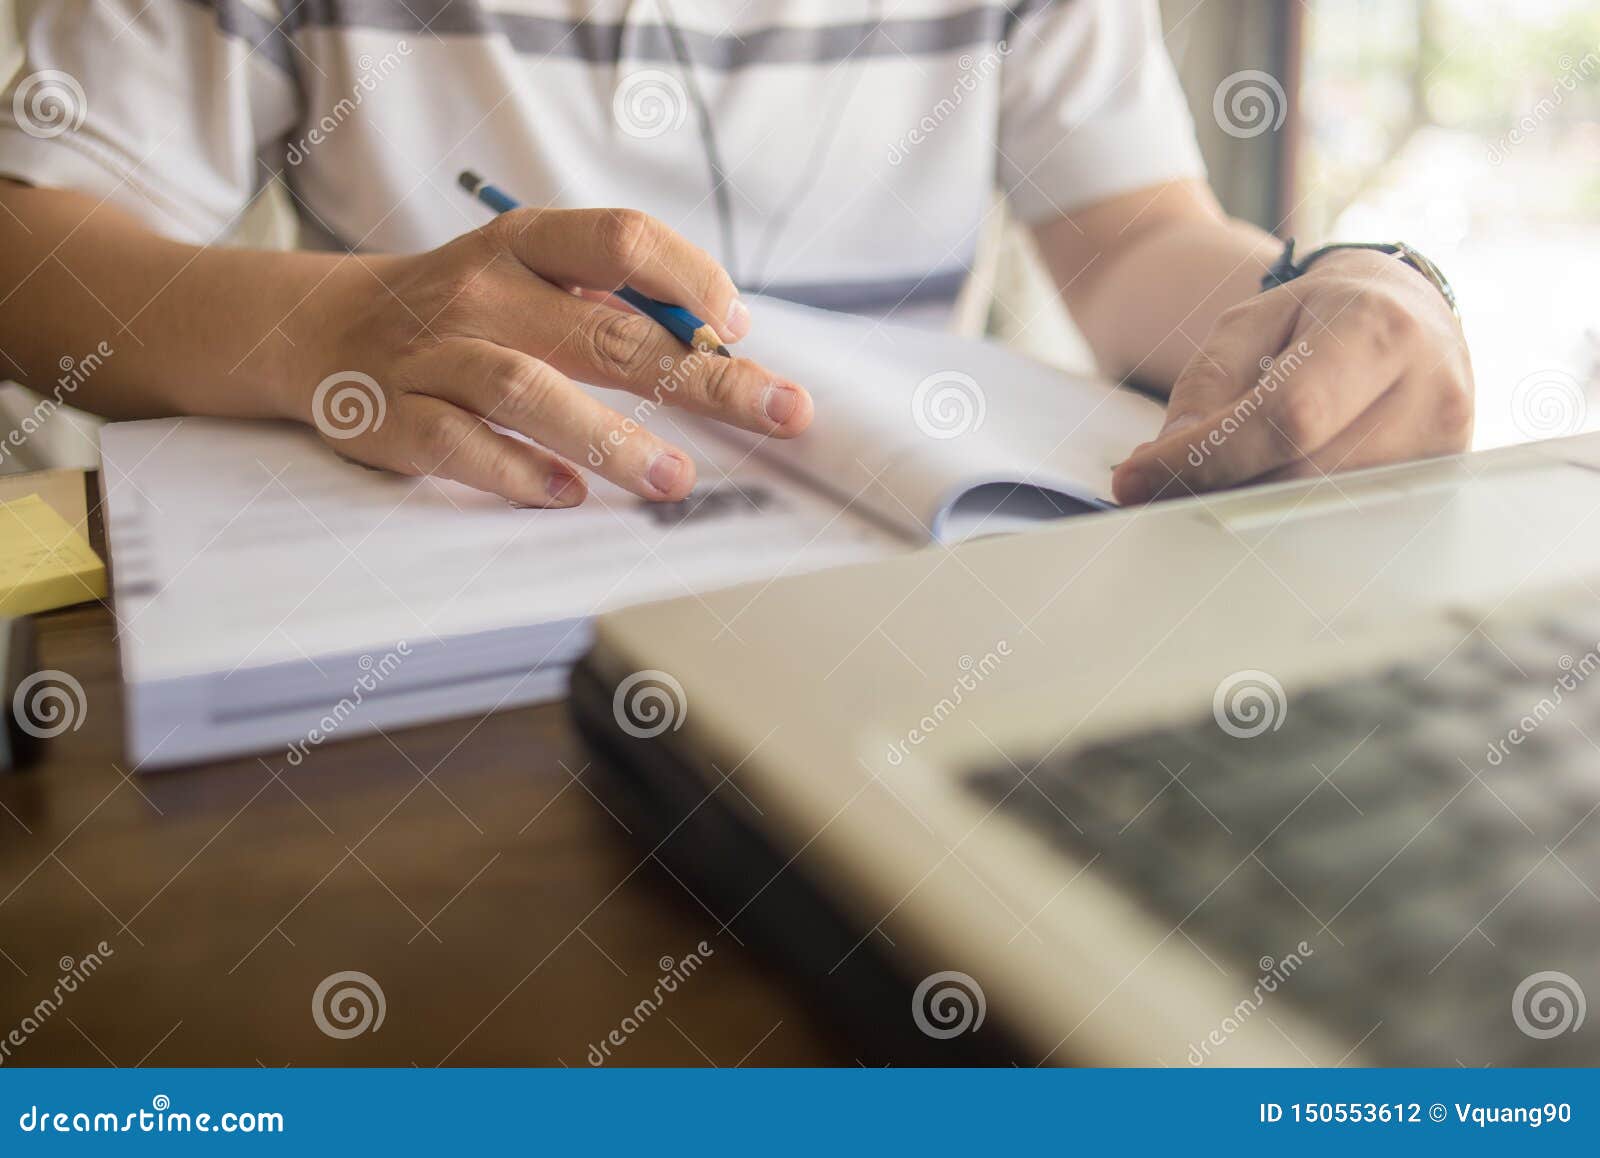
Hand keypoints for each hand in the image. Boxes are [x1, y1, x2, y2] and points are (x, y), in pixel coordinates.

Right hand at [287, 208, 811, 506]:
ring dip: (612, 439)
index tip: (737, 330)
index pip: (621, 240)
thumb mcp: (527, 277)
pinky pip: (462, 445)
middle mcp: (482, 290)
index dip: (692, 280)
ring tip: (676, 478)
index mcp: (524, 244)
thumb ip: (610, 303)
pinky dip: (518, 470)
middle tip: (778, 411)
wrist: (323, 330)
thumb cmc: (461, 310)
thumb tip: (720, 345)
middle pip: (608, 332)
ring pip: (530, 390)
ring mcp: (436, 354)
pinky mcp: (397, 417)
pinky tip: (567, 493)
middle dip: (705, 377)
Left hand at [1111, 248, 1472, 503]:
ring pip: (1319, 510)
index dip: (1206, 457)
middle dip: (1215, 488)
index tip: (1135, 478)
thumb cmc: (1320, 315)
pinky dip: (1288, 515)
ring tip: (1211, 482)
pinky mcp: (1439, 483)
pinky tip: (1259, 493)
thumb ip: (1203, 388)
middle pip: (1300, 475)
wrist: (1405, 312)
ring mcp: (1443, 446)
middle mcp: (1429, 390)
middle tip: (1156, 489)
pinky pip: (1345, 520)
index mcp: (1379, 331)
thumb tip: (1159, 467)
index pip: (1288, 416)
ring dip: (1246, 506)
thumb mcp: (1247, 325)